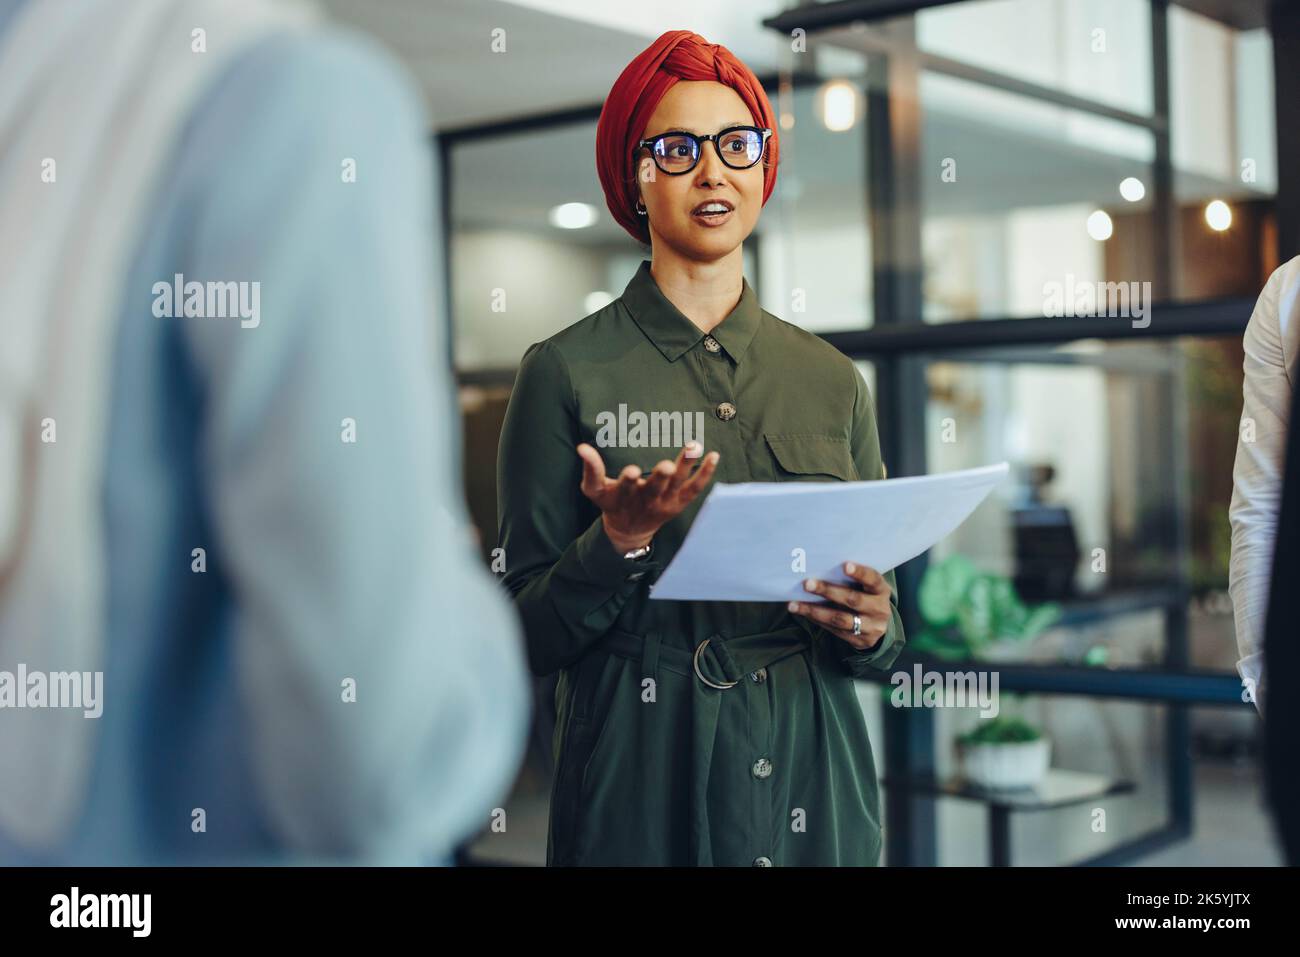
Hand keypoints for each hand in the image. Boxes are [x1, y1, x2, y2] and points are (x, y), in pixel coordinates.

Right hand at [576, 440, 719, 552]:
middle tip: (666, 465)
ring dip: (686, 466)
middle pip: (655, 489)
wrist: (630, 530)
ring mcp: (665, 502)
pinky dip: (705, 474)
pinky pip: (695, 488)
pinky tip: (713, 456)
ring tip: (693, 446)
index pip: (625, 488)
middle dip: (660, 478)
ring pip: (678, 485)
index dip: (628, 481)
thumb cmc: (611, 503)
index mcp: (624, 497)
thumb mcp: (595, 490)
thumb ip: (590, 469)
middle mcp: (646, 501)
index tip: (631, 471)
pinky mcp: (680, 502)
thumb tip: (581, 447)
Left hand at [788, 561, 890, 650]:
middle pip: (853, 600)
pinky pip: (834, 630)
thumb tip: (820, 567)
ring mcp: (870, 627)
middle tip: (808, 584)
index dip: (860, 573)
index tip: (845, 565)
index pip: (873, 580)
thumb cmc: (866, 596)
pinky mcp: (858, 640)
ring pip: (840, 619)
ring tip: (794, 605)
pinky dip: (816, 620)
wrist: (878, 626)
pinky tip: (803, 613)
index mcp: (881, 591)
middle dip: (829, 591)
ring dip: (815, 611)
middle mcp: (879, 609)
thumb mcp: (867, 587)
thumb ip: (852, 579)